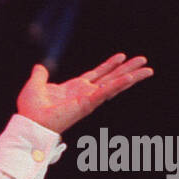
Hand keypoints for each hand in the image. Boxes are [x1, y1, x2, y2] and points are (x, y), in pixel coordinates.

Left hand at [16, 53, 153, 134]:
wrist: (30, 121)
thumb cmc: (31, 109)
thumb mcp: (35, 85)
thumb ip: (40, 76)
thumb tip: (39, 67)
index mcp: (74, 89)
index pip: (97, 75)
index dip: (109, 65)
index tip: (122, 57)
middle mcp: (85, 93)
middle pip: (111, 78)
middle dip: (127, 69)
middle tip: (144, 61)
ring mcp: (88, 99)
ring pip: (115, 84)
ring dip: (132, 76)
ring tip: (148, 69)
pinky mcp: (88, 103)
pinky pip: (107, 91)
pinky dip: (119, 84)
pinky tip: (131, 77)